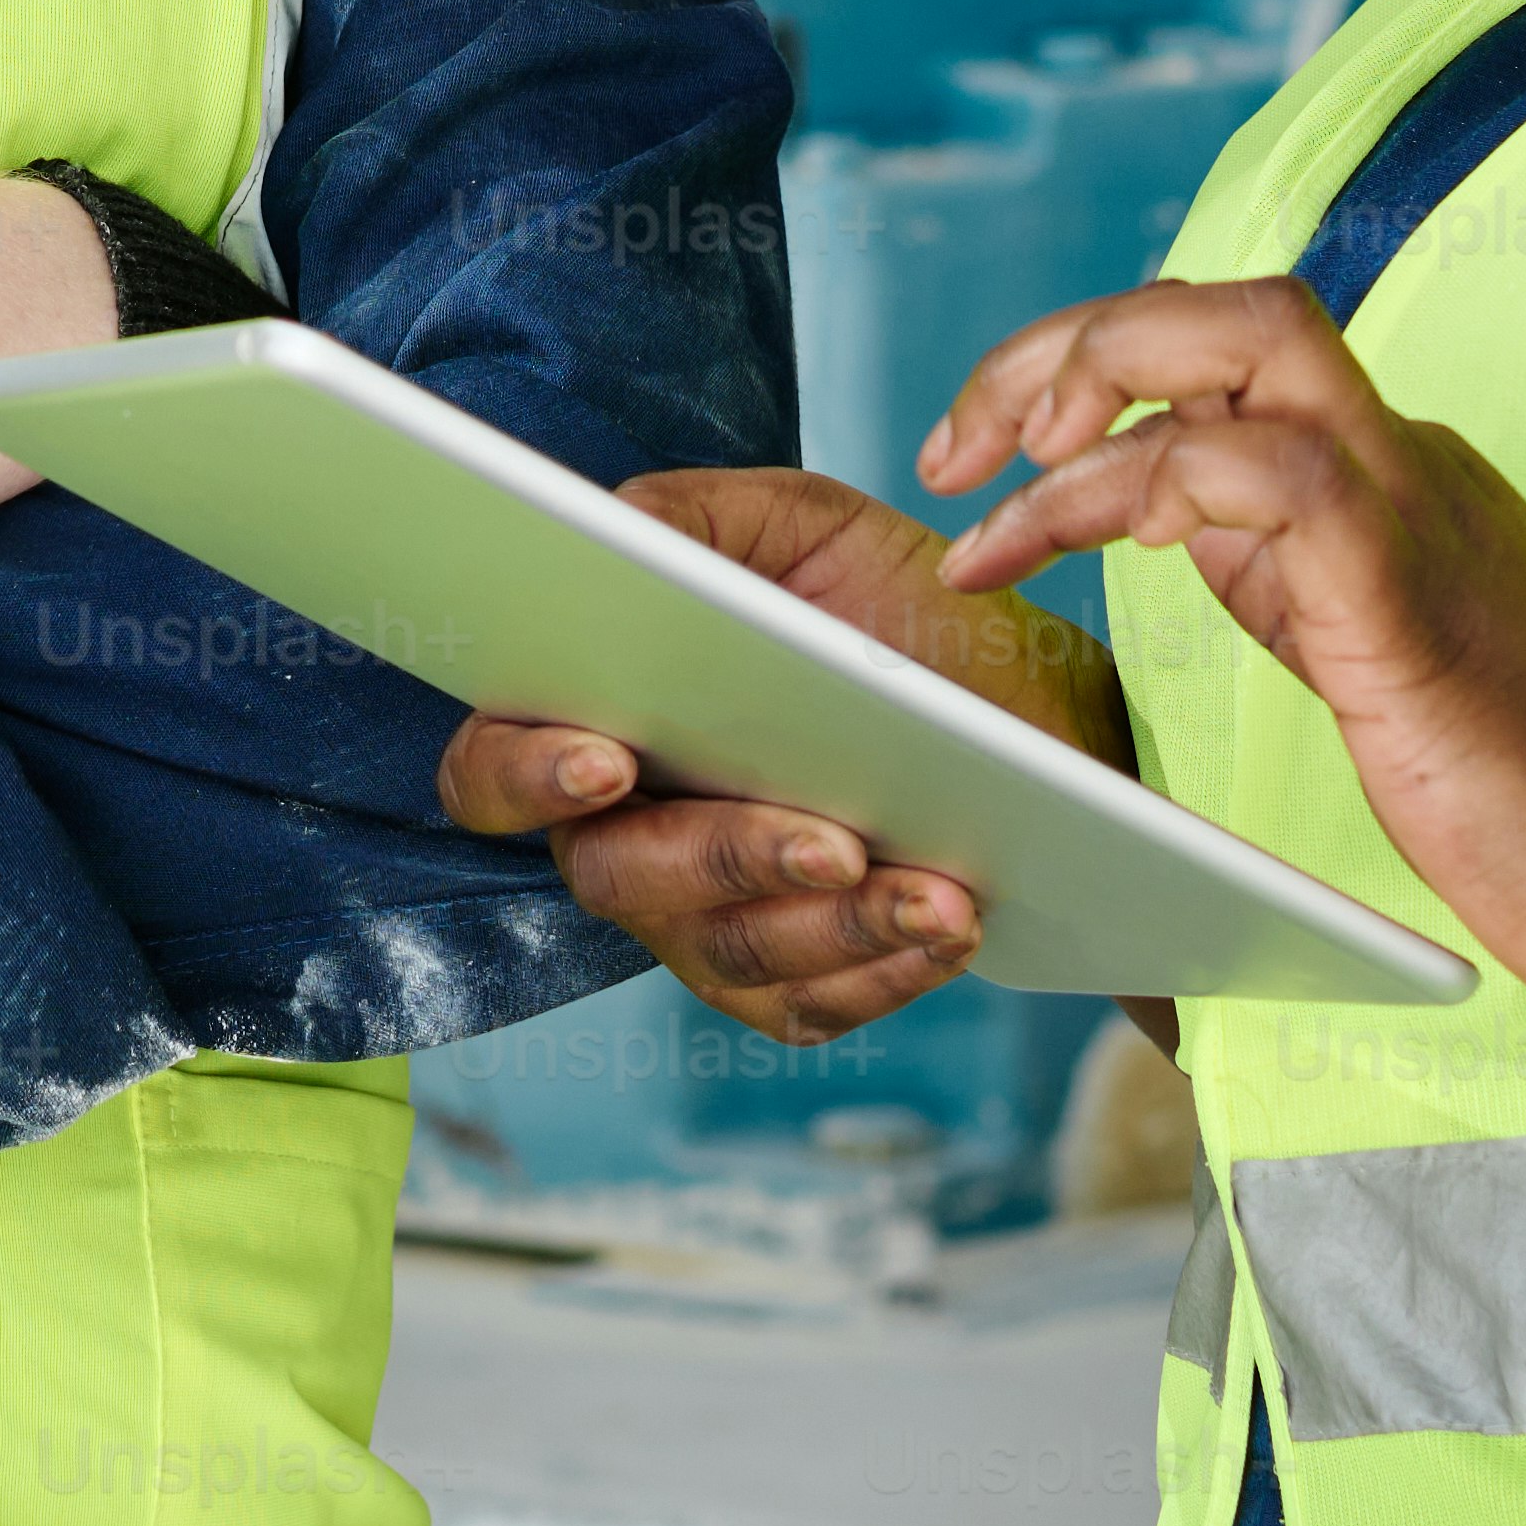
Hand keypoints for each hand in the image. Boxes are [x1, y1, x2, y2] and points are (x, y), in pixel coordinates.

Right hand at [436, 471, 1125, 1047]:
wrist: (1030, 706)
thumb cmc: (898, 612)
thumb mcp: (811, 530)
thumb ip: (697, 519)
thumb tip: (618, 530)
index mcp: (601, 720)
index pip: (495, 768)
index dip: (525, 774)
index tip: (610, 760)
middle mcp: (629, 832)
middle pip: (617, 875)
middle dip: (726, 858)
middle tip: (833, 843)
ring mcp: (702, 918)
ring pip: (726, 952)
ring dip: (833, 927)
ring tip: (936, 894)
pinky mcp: (785, 983)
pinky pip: (805, 1006)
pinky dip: (879, 976)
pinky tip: (944, 928)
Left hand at [916, 279, 1525, 1022]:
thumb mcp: (1358, 648)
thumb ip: (1271, 564)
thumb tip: (1157, 508)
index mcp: (1381, 474)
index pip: (1216, 351)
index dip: (1083, 373)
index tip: (982, 458)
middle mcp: (1399, 460)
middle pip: (1219, 306)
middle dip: (1063, 344)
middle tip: (960, 447)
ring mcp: (1416, 511)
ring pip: (1246, 342)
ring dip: (1087, 400)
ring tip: (994, 502)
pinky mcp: (1410, 597)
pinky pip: (1272, 474)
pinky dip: (1157, 485)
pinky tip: (1095, 551)